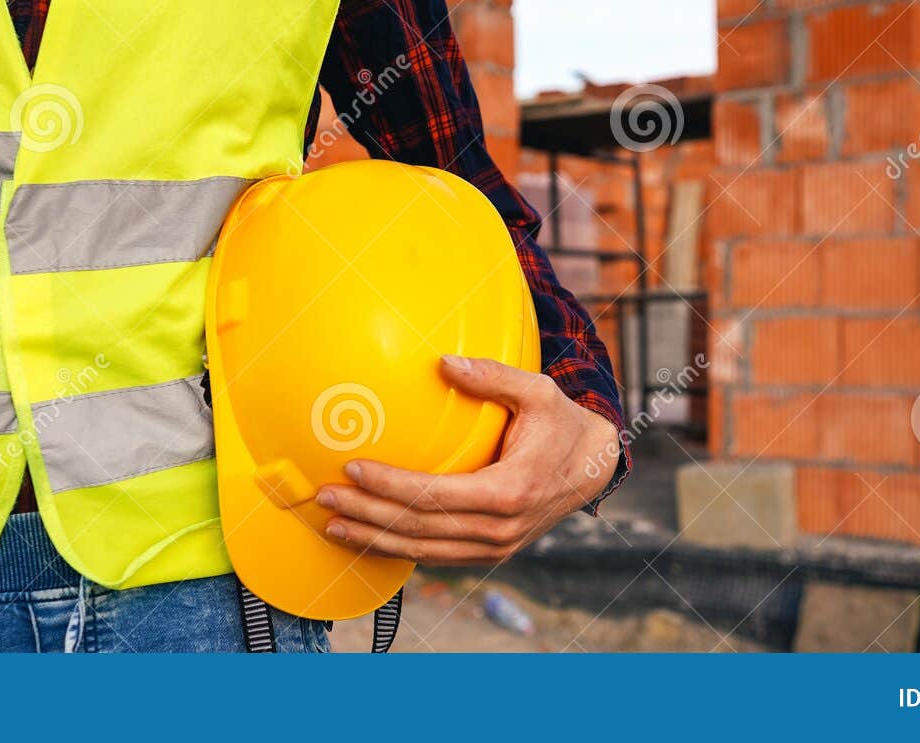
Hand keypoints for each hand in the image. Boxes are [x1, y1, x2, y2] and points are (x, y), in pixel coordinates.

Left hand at [316, 354, 620, 566]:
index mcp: (508, 492)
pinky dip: (399, 548)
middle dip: (367, 514)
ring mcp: (496, 547)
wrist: (594, 468)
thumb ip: (491, 377)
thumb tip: (443, 363)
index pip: (434, 495)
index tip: (353, 468)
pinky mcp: (491, 552)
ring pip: (423, 550)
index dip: (389, 485)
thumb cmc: (562, 425)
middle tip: (324, 497)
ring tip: (333, 522)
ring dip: (374, 538)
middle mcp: (500, 529)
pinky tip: (368, 536)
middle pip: (419, 528)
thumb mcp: (537, 392)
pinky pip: (437, 556)